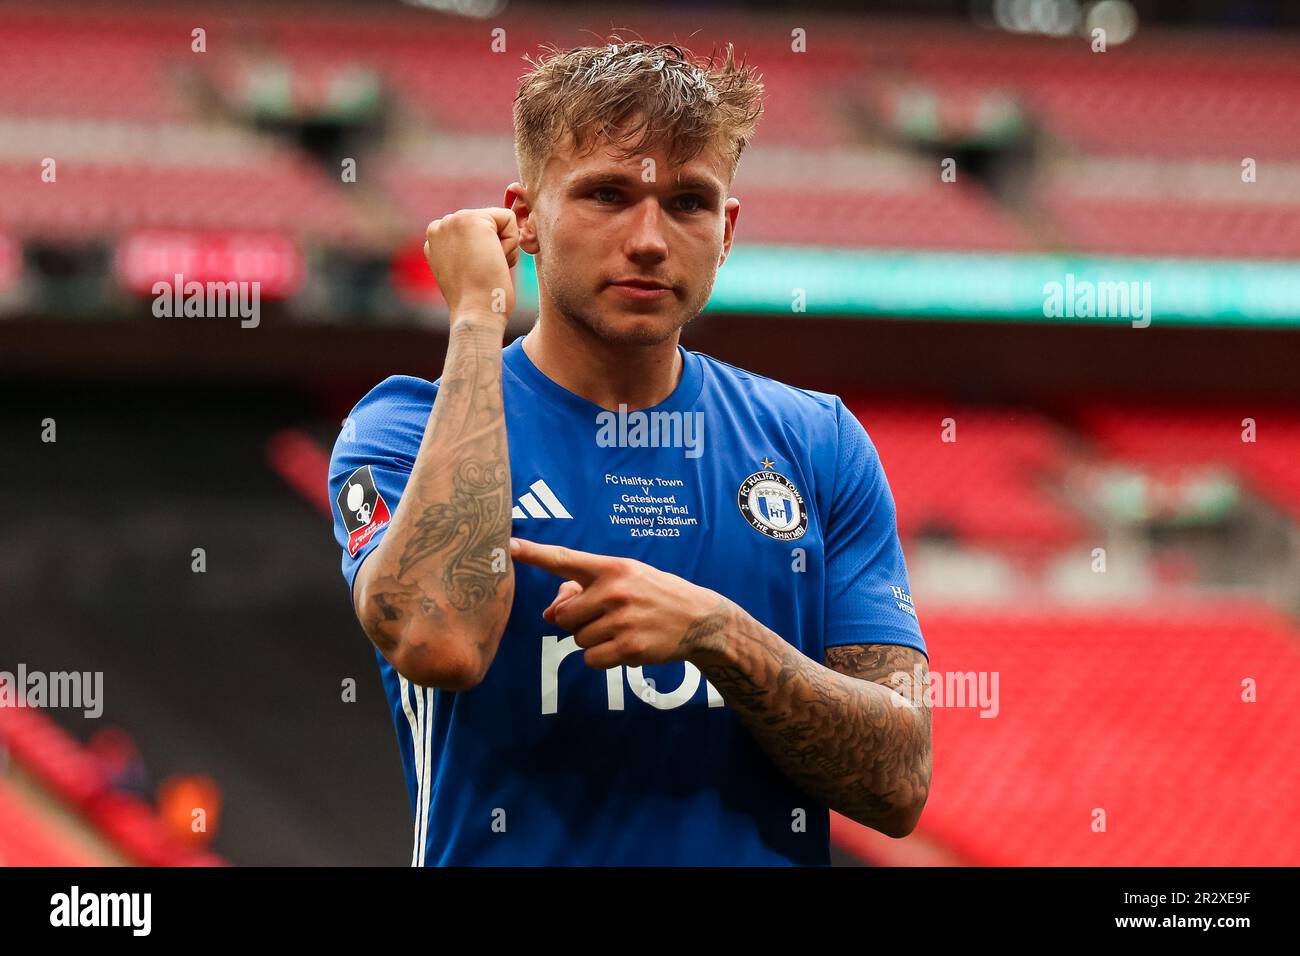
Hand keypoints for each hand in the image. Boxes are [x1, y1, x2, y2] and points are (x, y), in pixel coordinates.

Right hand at [423, 207, 519, 321]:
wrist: (474, 314)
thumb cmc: (475, 302)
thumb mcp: (461, 271)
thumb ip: (464, 251)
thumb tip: (480, 245)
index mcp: (435, 239)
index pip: (476, 231)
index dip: (486, 253)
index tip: (474, 273)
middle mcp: (439, 225)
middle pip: (489, 224)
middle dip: (494, 247)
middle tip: (481, 273)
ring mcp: (452, 220)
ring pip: (500, 221)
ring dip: (503, 247)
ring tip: (486, 268)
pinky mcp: (472, 219)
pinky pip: (509, 219)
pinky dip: (511, 243)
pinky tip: (494, 261)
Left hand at [510, 537, 729, 669]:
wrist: (700, 619)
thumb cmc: (655, 595)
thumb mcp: (625, 579)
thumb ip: (584, 590)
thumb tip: (548, 614)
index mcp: (611, 567)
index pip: (564, 559)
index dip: (533, 553)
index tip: (507, 545)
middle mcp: (614, 590)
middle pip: (563, 616)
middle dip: (576, 622)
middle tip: (605, 618)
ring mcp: (622, 619)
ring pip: (577, 640)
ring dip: (593, 641)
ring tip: (623, 630)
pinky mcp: (629, 647)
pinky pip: (592, 659)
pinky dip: (603, 659)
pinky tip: (626, 647)